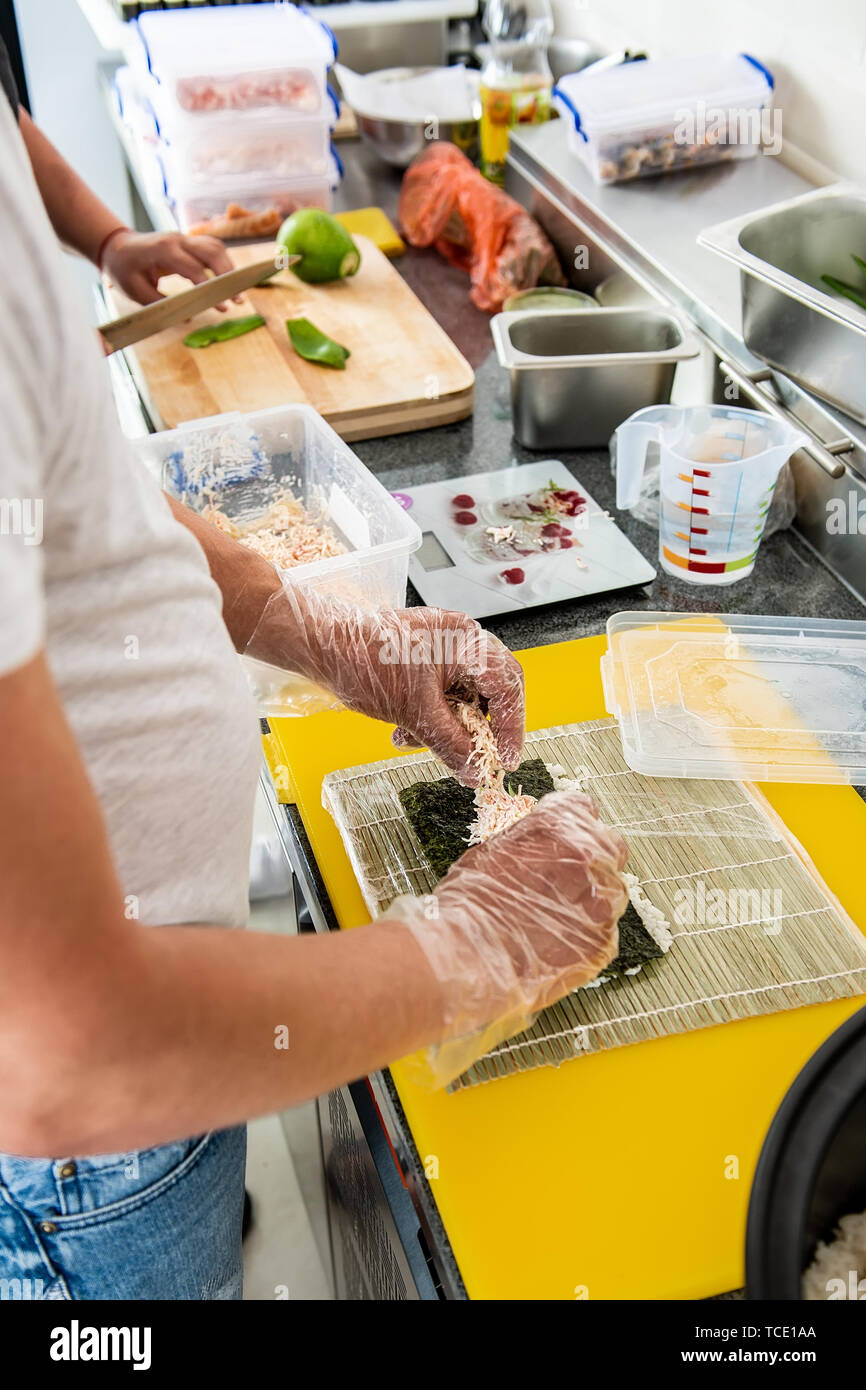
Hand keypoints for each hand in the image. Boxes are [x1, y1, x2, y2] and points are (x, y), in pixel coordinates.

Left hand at [100, 229, 235, 306]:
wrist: (116, 247)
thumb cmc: (124, 270)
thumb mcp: (135, 291)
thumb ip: (160, 304)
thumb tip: (187, 317)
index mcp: (164, 250)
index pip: (195, 269)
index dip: (211, 290)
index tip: (222, 308)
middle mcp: (177, 240)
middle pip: (212, 252)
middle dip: (229, 277)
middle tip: (239, 300)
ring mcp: (184, 238)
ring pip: (216, 247)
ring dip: (230, 268)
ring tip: (238, 291)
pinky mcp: (188, 242)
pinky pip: (212, 248)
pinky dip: (224, 262)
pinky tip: (229, 279)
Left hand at [247, 592, 524, 785]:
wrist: (319, 645)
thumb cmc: (363, 661)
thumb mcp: (415, 713)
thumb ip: (451, 744)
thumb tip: (474, 772)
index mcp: (466, 641)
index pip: (507, 686)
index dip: (511, 726)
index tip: (506, 758)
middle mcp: (459, 639)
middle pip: (487, 692)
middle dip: (475, 728)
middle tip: (472, 757)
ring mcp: (440, 647)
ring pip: (461, 696)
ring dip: (447, 726)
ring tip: (419, 742)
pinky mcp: (422, 658)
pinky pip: (440, 693)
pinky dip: (429, 716)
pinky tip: (404, 732)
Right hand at [383, 791, 628, 1085]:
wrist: (468, 954)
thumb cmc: (471, 900)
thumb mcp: (495, 850)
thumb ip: (533, 843)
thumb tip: (543, 848)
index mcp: (561, 823)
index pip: (583, 809)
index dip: (571, 827)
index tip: (562, 843)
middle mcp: (591, 855)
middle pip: (610, 847)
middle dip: (592, 861)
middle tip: (564, 882)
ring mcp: (603, 901)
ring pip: (611, 893)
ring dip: (590, 901)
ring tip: (553, 921)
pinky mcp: (603, 941)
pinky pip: (604, 933)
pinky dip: (585, 937)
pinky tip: (554, 945)